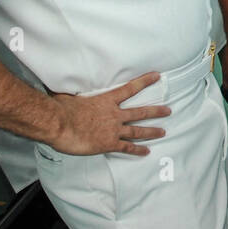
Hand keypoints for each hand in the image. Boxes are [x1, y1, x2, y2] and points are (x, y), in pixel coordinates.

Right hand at [49, 72, 170, 156]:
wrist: (59, 124)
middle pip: (140, 112)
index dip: (145, 81)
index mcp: (106, 101)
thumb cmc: (61, 109)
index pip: (130, 88)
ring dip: (152, 131)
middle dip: (156, 111)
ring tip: (163, 132)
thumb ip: (74, 92)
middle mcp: (114, 114)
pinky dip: (137, 150)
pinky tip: (146, 152)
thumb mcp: (69, 94)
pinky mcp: (109, 144)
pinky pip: (127, 148)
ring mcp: (113, 130)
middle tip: (168, 111)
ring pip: (138, 130)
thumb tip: (65, 87)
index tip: (156, 77)